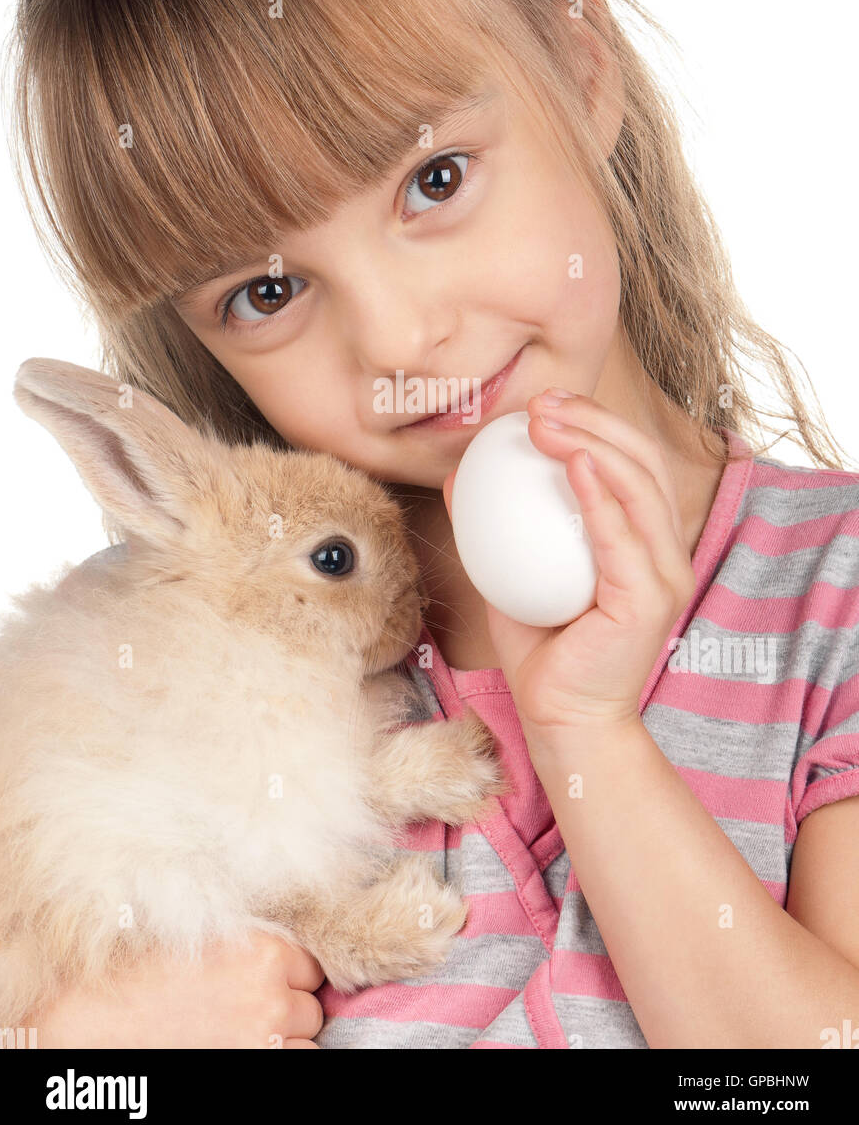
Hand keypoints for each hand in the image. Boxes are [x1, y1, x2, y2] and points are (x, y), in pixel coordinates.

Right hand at [24, 931, 324, 1048]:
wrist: (95, 1024)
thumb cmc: (141, 976)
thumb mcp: (203, 938)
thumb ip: (250, 945)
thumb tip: (283, 954)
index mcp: (263, 952)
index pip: (311, 966)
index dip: (291, 978)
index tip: (271, 985)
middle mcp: (271, 996)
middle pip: (309, 1008)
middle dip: (287, 1012)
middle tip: (247, 1013)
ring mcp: (264, 1040)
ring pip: (306, 1045)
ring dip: (285, 1043)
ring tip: (242, 1035)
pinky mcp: (255, 1069)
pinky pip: (294, 1068)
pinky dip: (276, 1062)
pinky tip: (240, 1051)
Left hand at [443, 391, 695, 741]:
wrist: (562, 719)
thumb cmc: (543, 651)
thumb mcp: (511, 575)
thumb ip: (496, 527)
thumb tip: (458, 477)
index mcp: (643, 542)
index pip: (631, 463)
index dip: (594, 423)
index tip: (542, 405)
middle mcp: (665, 553)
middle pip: (643, 462)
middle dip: (595, 420)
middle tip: (542, 404)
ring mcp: (664, 576)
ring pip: (640, 487)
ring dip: (593, 443)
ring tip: (546, 423)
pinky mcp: (649, 599)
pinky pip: (623, 536)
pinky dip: (599, 495)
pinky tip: (571, 464)